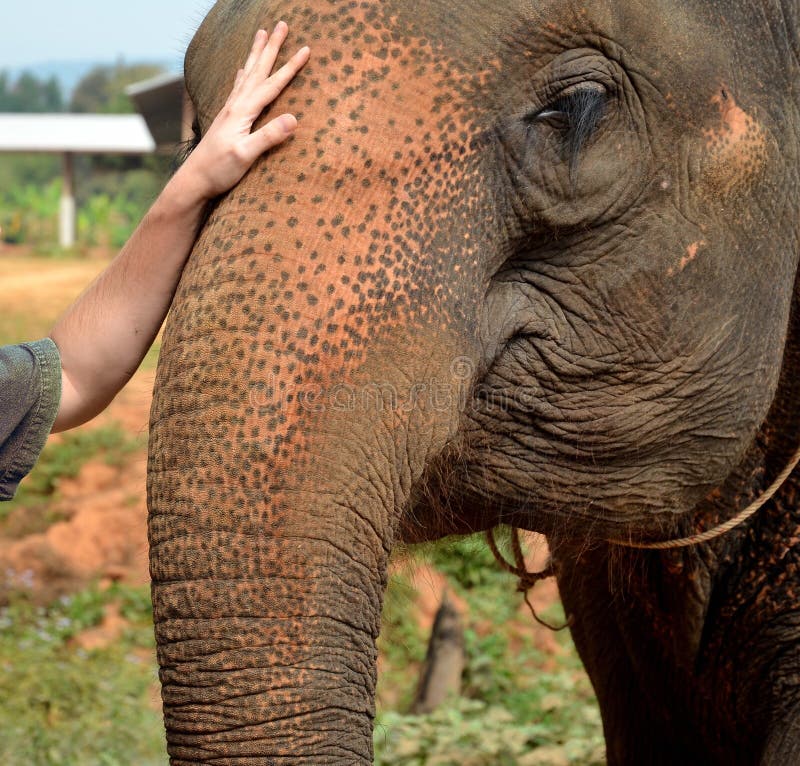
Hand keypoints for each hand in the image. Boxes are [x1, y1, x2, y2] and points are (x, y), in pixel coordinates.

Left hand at [178, 22, 309, 199]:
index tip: (306, 49)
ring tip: (261, 35)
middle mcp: (235, 106)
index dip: (290, 67)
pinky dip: (243, 75)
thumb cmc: (218, 171)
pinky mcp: (226, 119)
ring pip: (247, 74)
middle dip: (271, 47)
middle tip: (282, 25)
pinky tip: (243, 70)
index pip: (271, 85)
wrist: (194, 181)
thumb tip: (294, 119)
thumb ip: (268, 137)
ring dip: (256, 54)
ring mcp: (229, 111)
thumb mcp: (246, 156)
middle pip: (257, 70)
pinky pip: (237, 88)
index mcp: (243, 112)